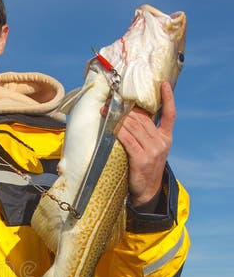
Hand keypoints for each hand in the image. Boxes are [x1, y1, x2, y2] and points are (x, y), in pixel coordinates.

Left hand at [116, 81, 175, 206]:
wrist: (147, 192)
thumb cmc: (144, 169)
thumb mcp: (151, 150)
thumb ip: (145, 135)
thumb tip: (128, 118)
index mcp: (166, 138)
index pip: (169, 115)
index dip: (168, 98)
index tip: (163, 84)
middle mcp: (161, 142)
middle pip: (142, 118)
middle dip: (125, 110)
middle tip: (110, 103)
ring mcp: (153, 150)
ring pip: (133, 127)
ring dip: (117, 118)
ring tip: (106, 112)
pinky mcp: (142, 158)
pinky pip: (127, 139)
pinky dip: (117, 131)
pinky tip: (109, 126)